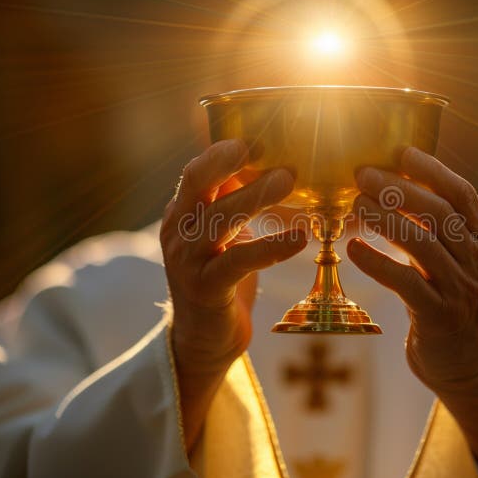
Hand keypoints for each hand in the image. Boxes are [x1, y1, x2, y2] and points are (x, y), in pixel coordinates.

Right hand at [160, 139, 306, 450]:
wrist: (204, 340)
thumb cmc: (221, 278)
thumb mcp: (223, 235)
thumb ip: (233, 201)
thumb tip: (269, 162)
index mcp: (181, 213)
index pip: (195, 171)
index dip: (222, 151)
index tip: (256, 137)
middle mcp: (177, 232)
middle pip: (200, 184)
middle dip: (236, 164)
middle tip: (277, 152)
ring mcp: (187, 261)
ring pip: (219, 219)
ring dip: (256, 197)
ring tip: (290, 180)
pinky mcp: (205, 289)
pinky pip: (238, 261)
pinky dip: (270, 247)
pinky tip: (299, 238)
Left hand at [348, 146, 477, 475]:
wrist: (474, 369)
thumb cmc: (456, 309)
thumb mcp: (459, 266)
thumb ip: (438, 233)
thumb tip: (396, 190)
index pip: (462, 194)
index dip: (431, 169)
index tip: (400, 151)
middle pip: (438, 212)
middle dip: (398, 188)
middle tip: (362, 174)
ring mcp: (462, 290)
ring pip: (422, 242)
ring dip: (384, 219)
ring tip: (354, 204)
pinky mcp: (440, 317)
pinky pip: (405, 282)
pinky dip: (377, 262)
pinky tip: (353, 247)